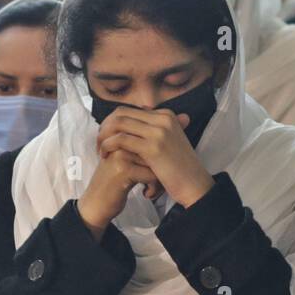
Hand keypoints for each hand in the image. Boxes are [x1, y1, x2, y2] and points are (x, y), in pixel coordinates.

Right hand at [77, 149, 161, 241]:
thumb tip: (169, 145)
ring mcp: (121, 155)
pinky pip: (152, 175)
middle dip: (161, 169)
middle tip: (155, 183)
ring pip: (157, 163)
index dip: (160, 159)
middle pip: (157, 151)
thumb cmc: (115, 184)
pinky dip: (154, 187)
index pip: (153, 141)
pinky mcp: (124, 170)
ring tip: (150, 188)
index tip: (156, 173)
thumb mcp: (127, 162)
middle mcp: (120, 142)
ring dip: (159, 180)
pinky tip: (146, 194)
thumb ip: (142, 151)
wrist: (96, 204)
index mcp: (122, 137)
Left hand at [96, 106, 214, 207]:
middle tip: (100, 142)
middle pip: (122, 113)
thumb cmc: (180, 168)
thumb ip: (154, 132)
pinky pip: (121, 139)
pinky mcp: (153, 147)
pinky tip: (105, 155)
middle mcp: (163, 119)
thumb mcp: (170, 143)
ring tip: (101, 150)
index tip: (106, 136)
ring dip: (104, 136)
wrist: (194, 184)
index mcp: (167, 116)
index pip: (130, 110)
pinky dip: (108, 145)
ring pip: (119, 123)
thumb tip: (131, 125)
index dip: (112, 122)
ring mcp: (159, 132)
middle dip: (105, 127)